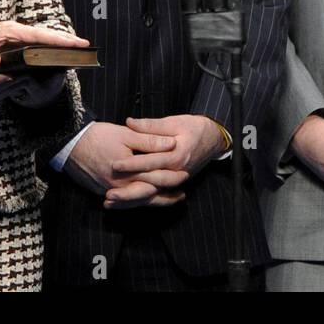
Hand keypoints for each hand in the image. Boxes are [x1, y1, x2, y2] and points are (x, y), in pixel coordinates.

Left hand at [0, 19, 87, 69]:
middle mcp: (18, 31)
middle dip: (66, 40)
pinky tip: (57, 54)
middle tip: (85, 45)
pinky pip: (37, 45)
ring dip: (60, 43)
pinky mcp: (16, 43)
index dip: (58, 40)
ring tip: (77, 49)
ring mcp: (18, 37)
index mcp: (11, 31)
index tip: (75, 43)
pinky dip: (50, 47)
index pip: (39, 35)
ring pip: (44, 39)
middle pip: (47, 35)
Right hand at [65, 122, 187, 208]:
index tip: (185, 175)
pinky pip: (126, 202)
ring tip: (171, 200)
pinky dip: (138, 202)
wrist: (70, 145)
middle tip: (182, 194)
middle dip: (167, 195)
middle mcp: (121, 186)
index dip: (172, 177)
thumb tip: (171, 143)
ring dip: (155, 201)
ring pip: (138, 202)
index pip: (156, 178)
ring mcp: (111, 191)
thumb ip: (150, 140)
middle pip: (149, 195)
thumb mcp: (126, 134)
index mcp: (129, 171)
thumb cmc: (98, 137)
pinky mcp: (104, 192)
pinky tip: (146, 199)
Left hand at [107, 115, 228, 203]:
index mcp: (177, 155)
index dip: (132, 164)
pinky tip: (126, 202)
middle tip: (109, 192)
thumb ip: (151, 125)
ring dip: (133, 198)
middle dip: (129, 189)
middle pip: (150, 183)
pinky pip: (158, 194)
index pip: (150, 161)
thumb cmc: (194, 127)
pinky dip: (142, 199)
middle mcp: (177, 171)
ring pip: (153, 193)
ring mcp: (177, 179)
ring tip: (113, 201)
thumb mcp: (174, 122)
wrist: (214, 139)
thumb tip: (129, 122)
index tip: (114, 164)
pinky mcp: (176, 182)